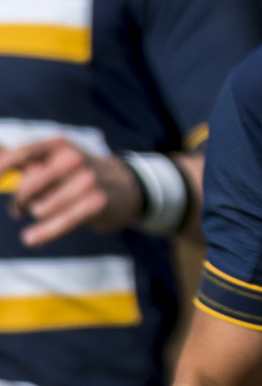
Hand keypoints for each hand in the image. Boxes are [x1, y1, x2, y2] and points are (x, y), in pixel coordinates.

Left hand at [0, 140, 142, 246]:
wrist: (125, 187)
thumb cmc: (77, 174)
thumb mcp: (54, 159)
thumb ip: (22, 159)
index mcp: (60, 145)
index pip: (23, 153)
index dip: (3, 167)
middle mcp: (74, 159)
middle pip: (28, 187)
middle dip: (20, 202)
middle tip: (19, 209)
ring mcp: (87, 181)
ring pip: (41, 209)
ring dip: (39, 214)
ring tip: (48, 211)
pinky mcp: (97, 203)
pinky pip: (61, 223)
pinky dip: (44, 233)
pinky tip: (30, 239)